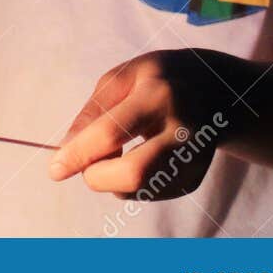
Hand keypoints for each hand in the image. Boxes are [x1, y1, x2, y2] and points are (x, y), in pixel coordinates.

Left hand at [47, 49, 230, 199]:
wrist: (217, 90)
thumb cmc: (157, 79)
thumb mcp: (121, 78)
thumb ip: (92, 113)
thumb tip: (66, 152)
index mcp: (158, 94)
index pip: (111, 132)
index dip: (79, 154)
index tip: (55, 170)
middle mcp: (182, 129)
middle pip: (133, 173)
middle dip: (97, 177)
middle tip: (87, 164)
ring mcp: (194, 158)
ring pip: (139, 190)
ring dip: (112, 180)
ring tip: (117, 151)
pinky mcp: (195, 178)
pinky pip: (148, 194)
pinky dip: (130, 183)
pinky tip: (138, 157)